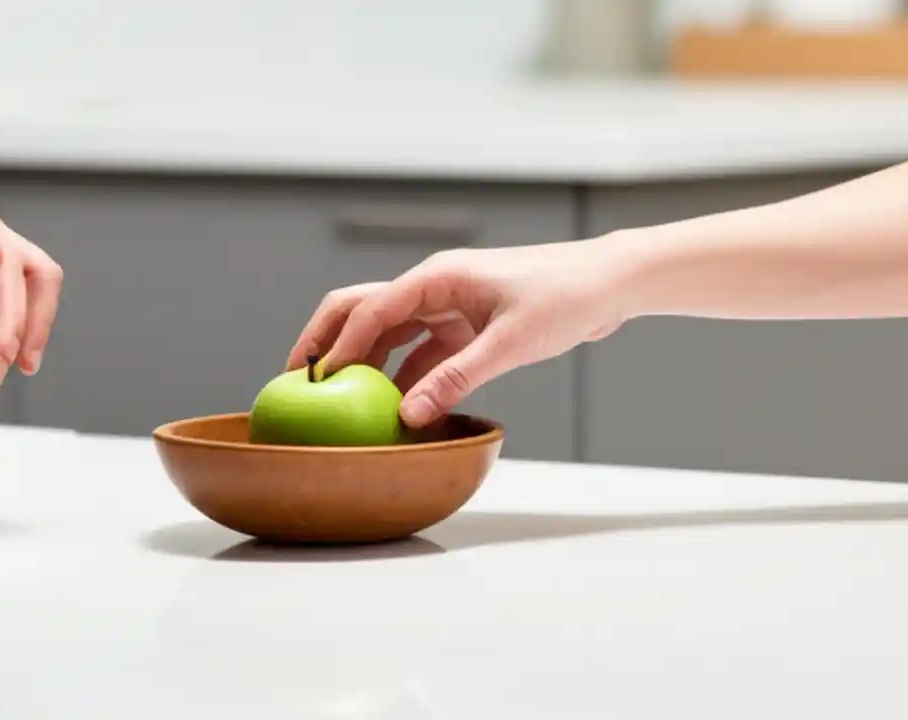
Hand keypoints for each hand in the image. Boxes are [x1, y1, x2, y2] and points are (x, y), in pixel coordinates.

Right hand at [286, 241, 632, 426]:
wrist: (609, 284)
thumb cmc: (566, 296)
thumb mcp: (511, 343)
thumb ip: (457, 379)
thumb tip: (407, 415)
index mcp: (438, 277)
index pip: (371, 309)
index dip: (338, 345)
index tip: (313, 381)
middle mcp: (434, 287)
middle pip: (363, 310)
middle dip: (328, 342)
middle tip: (298, 381)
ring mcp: (447, 306)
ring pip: (388, 334)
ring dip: (363, 365)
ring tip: (334, 402)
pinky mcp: (464, 327)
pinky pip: (420, 353)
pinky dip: (403, 379)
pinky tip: (392, 410)